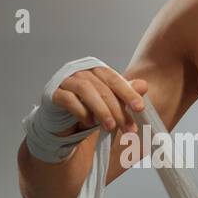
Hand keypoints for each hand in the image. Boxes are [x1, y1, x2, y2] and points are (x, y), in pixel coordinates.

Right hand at [23, 56, 147, 163]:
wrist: (62, 125)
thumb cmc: (88, 110)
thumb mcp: (111, 105)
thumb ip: (125, 94)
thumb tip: (144, 86)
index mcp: (95, 70)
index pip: (114, 78)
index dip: (128, 92)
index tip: (140, 108)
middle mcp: (80, 71)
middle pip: (102, 86)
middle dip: (117, 108)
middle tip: (127, 127)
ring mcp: (65, 81)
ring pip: (85, 90)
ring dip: (101, 110)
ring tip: (110, 127)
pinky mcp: (53, 93)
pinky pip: (68, 99)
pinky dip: (81, 111)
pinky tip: (89, 123)